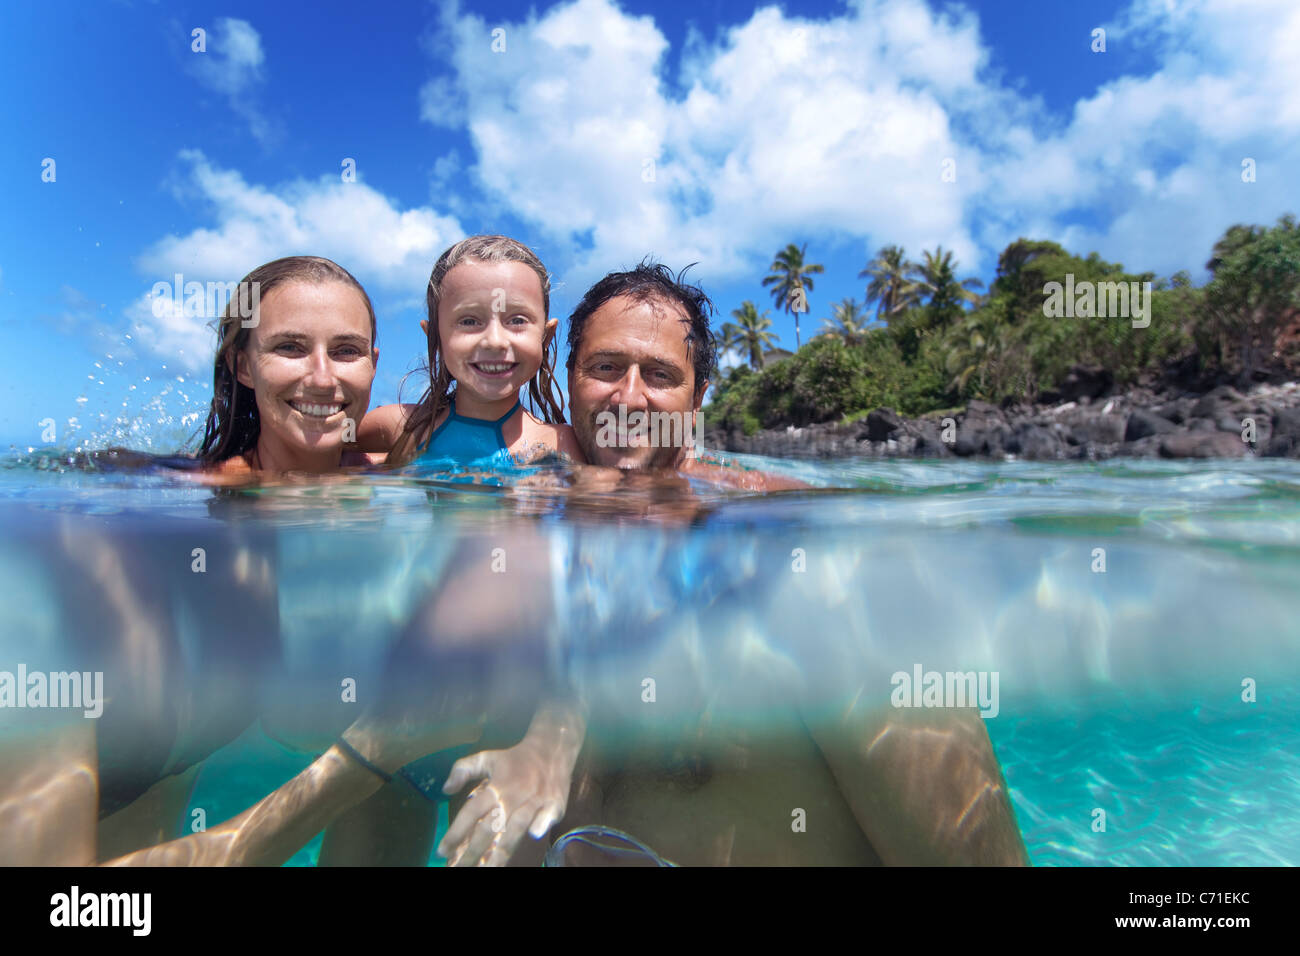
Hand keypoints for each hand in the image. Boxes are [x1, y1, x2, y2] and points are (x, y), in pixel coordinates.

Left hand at [437, 740, 571, 866]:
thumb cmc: (515, 759)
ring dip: (501, 852)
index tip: (442, 851)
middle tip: (459, 870)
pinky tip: (533, 835)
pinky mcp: (554, 804)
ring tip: (487, 870)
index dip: (456, 832)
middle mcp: (512, 796)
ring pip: (516, 829)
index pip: (472, 812)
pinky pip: (547, 816)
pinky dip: (541, 824)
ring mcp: (534, 801)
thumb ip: (463, 770)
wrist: (552, 748)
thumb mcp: (486, 758)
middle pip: (490, 828)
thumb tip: (445, 789)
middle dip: (473, 852)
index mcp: (495, 786)